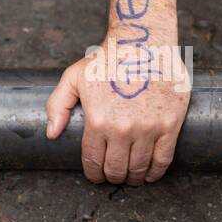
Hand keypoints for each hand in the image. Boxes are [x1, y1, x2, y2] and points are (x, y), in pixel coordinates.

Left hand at [45, 0, 188, 184]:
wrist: (144, 42)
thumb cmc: (108, 59)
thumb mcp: (73, 77)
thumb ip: (58, 105)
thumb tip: (52, 134)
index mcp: (98, 121)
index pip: (93, 161)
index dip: (94, 174)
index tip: (96, 176)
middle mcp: (122, 129)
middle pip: (116, 169)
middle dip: (113, 177)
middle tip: (114, 175)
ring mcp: (148, 128)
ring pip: (139, 168)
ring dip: (134, 178)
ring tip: (132, 177)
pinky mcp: (170, 124)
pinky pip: (163, 159)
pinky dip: (156, 173)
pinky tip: (151, 175)